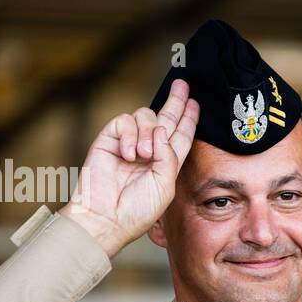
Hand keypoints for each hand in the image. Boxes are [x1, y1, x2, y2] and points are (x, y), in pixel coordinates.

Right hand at [63, 79, 199, 257]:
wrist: (106, 217)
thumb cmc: (136, 210)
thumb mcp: (165, 186)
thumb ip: (169, 157)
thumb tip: (161, 131)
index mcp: (165, 163)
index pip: (180, 135)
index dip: (188, 119)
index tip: (195, 102)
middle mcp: (149, 150)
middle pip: (165, 118)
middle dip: (175, 101)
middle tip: (183, 85)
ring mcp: (129, 143)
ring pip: (146, 117)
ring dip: (148, 132)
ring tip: (144, 155)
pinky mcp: (109, 139)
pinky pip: (125, 121)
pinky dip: (130, 135)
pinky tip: (128, 154)